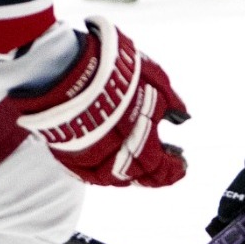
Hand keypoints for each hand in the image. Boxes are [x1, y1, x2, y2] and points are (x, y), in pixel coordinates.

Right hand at [14, 17, 188, 187]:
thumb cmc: (112, 73)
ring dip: (126, 169)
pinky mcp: (63, 153)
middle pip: (136, 176)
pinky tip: (106, 157)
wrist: (64, 66)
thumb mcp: (154, 80)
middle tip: (161, 161)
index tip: (181, 164)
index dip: (174, 169)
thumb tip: (181, 116)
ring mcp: (86, 159)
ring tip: (135, 156)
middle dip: (152, 170)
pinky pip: (84, 170)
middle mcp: (113, 159)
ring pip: (110, 176)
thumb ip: (170, 102)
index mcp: (141, 145)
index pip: (162, 170)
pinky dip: (98, 166)